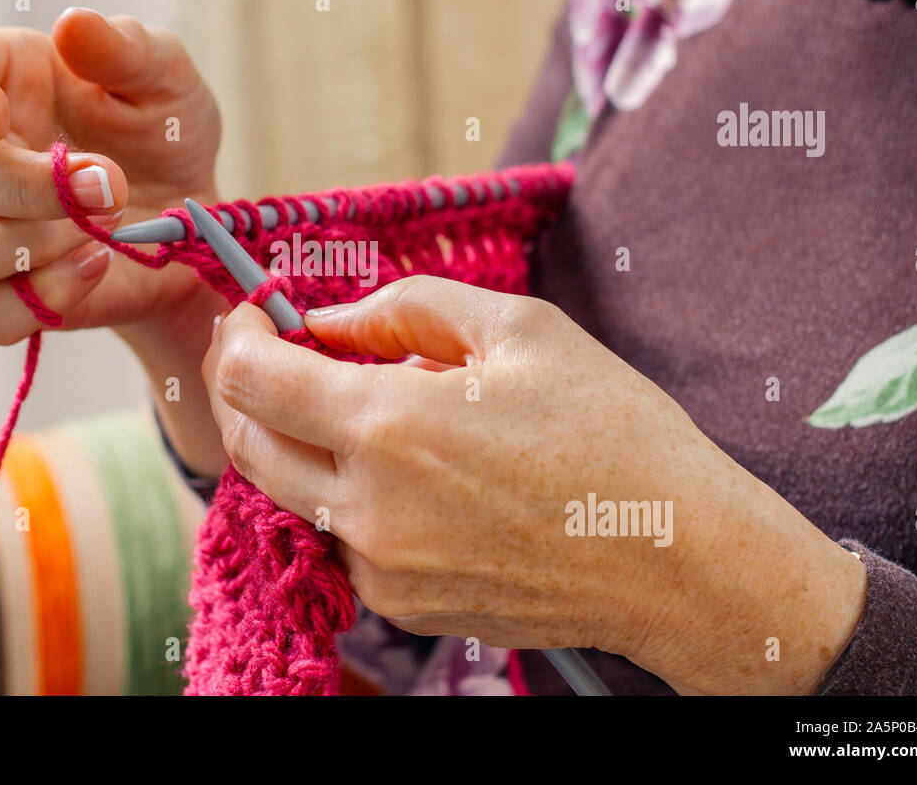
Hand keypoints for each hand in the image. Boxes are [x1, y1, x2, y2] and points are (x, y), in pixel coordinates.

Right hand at [0, 9, 226, 344]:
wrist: (197, 221)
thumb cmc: (164, 135)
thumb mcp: (167, 79)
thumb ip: (127, 49)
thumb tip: (73, 26)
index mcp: (0, 83)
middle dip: (35, 186)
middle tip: (110, 184)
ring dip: (24, 247)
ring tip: (100, 230)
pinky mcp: (15, 294)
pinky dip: (41, 299)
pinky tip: (97, 267)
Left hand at [200, 275, 867, 693]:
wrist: (679, 560)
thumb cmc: (613, 433)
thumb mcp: (520, 330)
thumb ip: (407, 310)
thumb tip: (330, 321)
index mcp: (389, 424)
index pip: (250, 379)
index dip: (236, 335)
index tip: (254, 314)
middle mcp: (367, 507)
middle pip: (245, 444)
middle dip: (246, 389)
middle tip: (279, 352)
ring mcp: (382, 568)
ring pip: (293, 494)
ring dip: (303, 445)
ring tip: (375, 412)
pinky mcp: (405, 606)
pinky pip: (344, 539)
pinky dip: (352, 497)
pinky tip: (417, 475)